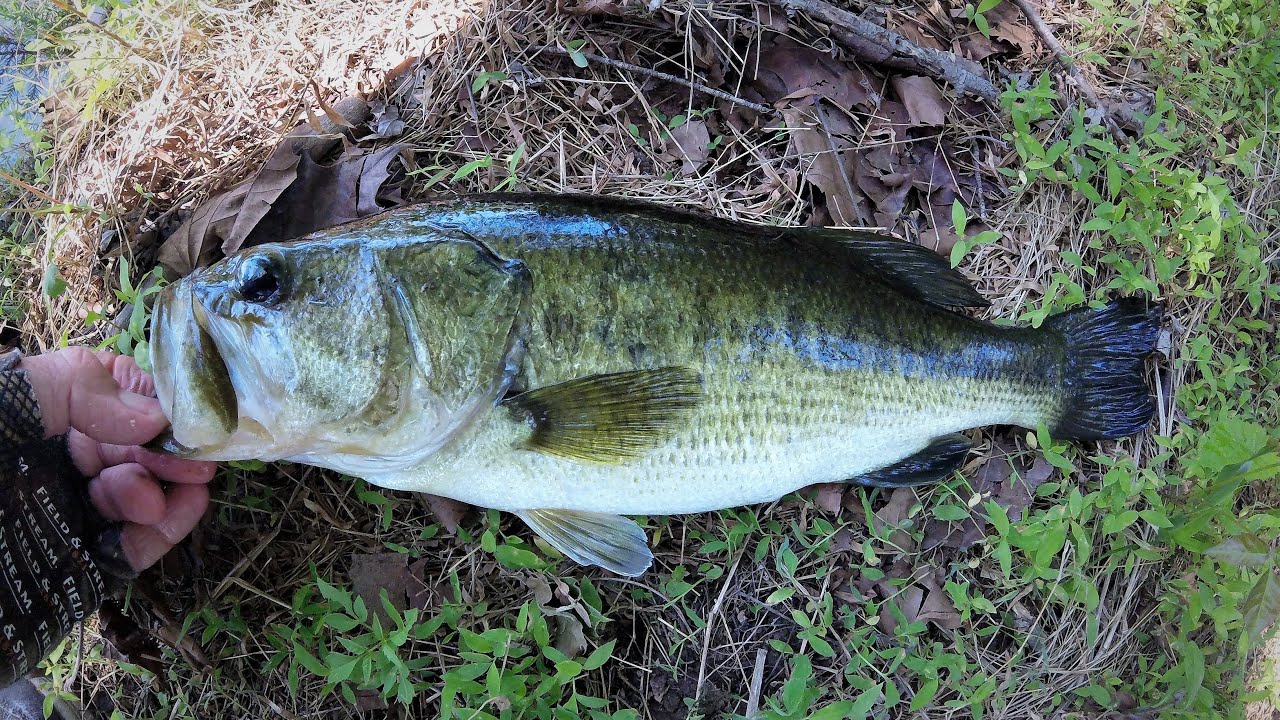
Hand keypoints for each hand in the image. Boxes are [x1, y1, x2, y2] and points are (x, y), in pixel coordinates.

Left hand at [19, 347, 216, 570]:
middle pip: (132, 445)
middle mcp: (52, 464)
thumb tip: (150, 413)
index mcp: (32, 420)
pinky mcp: (81, 567)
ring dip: (164, 484)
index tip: (175, 407)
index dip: (148, 398)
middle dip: (165, 446)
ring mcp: (68, 516)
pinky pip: (137, 544)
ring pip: (141, 492)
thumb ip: (74, 389)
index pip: (107, 395)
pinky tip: (187, 506)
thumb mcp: (7, 401)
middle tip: (195, 454)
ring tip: (156, 492)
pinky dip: (171, 524)